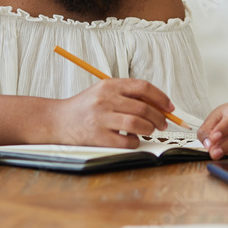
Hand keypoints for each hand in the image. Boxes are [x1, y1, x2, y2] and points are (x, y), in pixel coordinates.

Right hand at [48, 79, 172, 147]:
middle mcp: (105, 100)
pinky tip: (132, 140)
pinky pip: (127, 141)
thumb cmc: (84, 107)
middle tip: (162, 123)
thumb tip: (158, 104)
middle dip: (159, 117)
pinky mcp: (98, 137)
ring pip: (138, 124)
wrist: (58, 120)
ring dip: (149, 129)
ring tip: (148, 131)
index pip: (143, 87)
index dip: (161, 97)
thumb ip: (127, 95)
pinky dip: (135, 142)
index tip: (169, 107)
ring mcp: (101, 118)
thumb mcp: (103, 92)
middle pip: (143, 107)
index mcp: (109, 85)